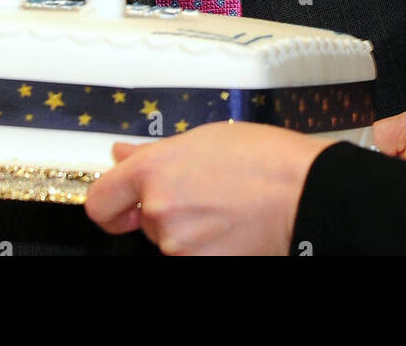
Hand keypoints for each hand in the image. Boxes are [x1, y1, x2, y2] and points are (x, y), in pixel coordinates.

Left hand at [84, 122, 323, 255]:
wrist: (305, 194)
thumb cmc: (265, 160)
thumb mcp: (203, 138)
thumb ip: (156, 152)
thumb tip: (123, 156)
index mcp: (154, 171)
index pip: (100, 201)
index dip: (109, 203)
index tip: (119, 204)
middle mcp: (159, 211)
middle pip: (144, 219)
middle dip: (164, 208)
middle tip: (200, 191)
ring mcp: (179, 245)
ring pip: (170, 239)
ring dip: (188, 227)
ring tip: (224, 205)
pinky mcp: (200, 267)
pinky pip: (192, 255)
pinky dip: (206, 245)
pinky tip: (230, 225)